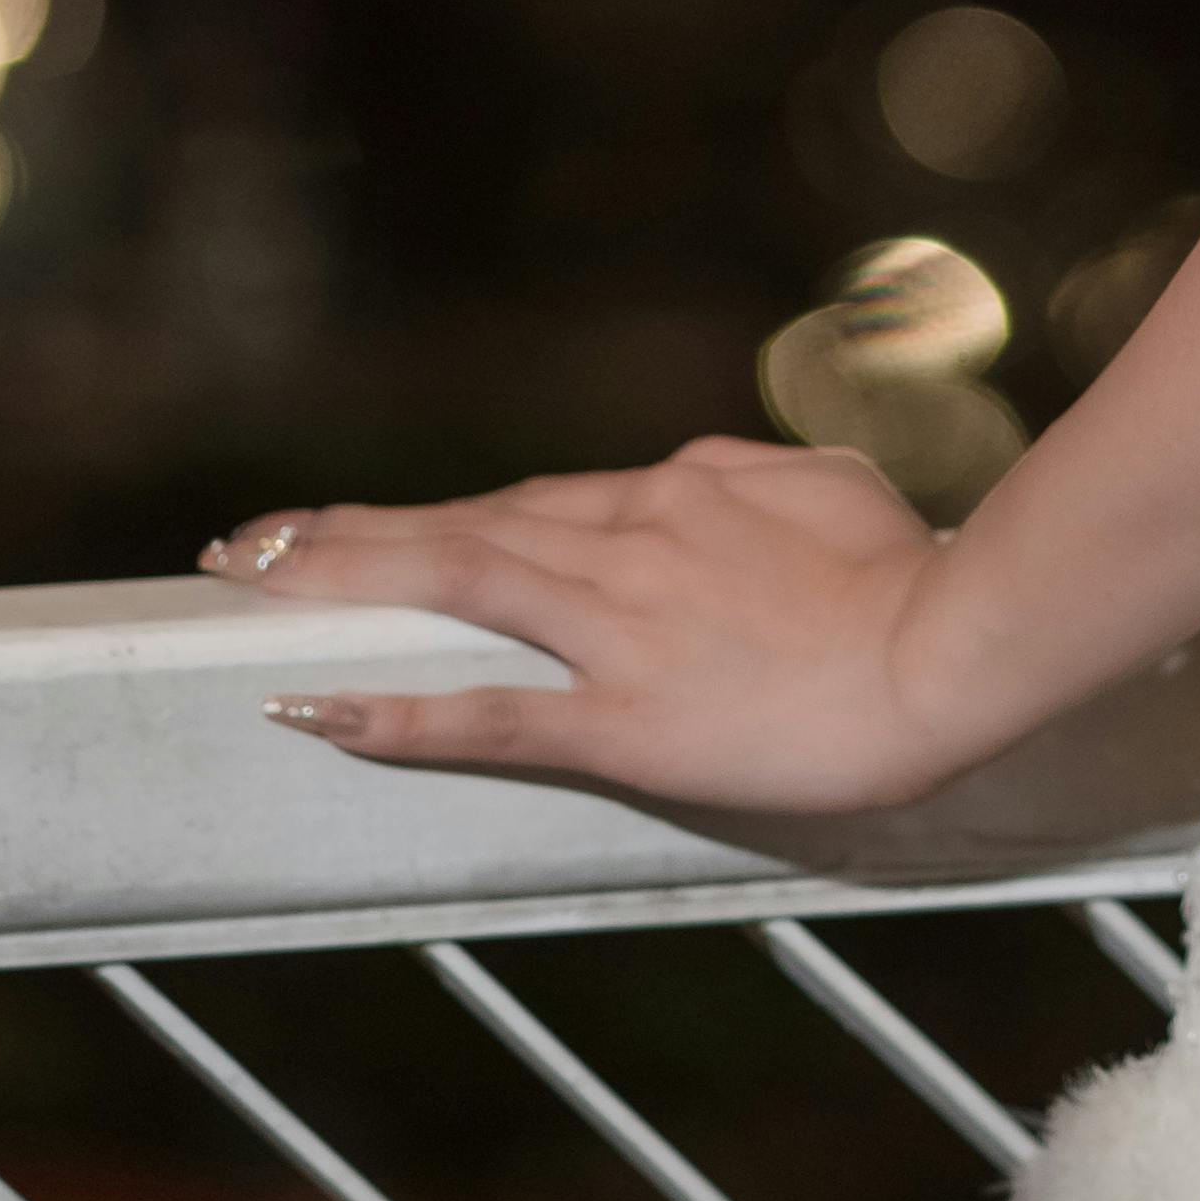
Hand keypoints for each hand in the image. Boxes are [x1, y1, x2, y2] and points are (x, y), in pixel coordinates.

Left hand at [204, 439, 972, 819]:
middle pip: (463, 527)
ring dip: (342, 582)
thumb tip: (698, 482)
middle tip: (249, 543)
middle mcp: (626, 542)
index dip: (444, 519)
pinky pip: (490, 714)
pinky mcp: (626, 718)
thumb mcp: (828, 488)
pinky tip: (320, 708)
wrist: (950, 645)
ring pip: (454, 585)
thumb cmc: (914, 569)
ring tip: (252, 583)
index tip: (380, 532)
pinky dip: (396, 710)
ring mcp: (618, 628)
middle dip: (344, 534)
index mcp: (676, 490)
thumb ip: (749, 482)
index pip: (535, 503)